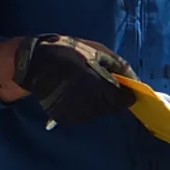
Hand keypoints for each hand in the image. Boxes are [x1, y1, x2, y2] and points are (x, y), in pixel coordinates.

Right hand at [13, 35, 137, 124]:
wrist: (33, 63)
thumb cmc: (67, 52)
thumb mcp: (96, 51)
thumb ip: (119, 66)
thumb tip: (136, 80)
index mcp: (100, 86)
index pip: (124, 100)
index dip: (125, 93)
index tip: (120, 86)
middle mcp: (90, 104)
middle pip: (112, 107)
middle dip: (110, 96)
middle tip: (95, 80)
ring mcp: (77, 113)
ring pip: (97, 112)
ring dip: (96, 101)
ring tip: (81, 84)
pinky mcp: (66, 118)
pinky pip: (82, 114)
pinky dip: (82, 106)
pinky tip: (71, 92)